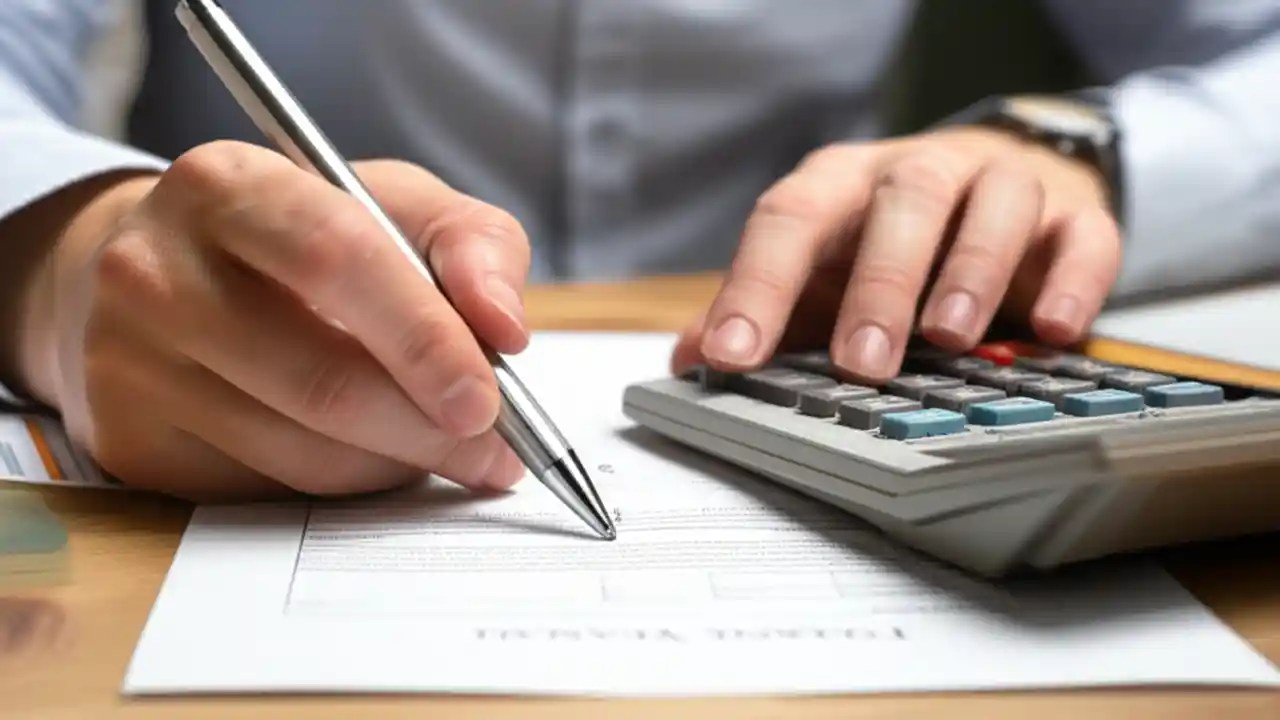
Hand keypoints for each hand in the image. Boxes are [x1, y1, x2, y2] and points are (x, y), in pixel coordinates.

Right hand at [18, 141, 531, 500]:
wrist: (159, 278)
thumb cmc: (300, 237)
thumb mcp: (391, 205)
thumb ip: (470, 244)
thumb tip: (506, 328)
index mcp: (228, 186)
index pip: (336, 259)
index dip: (423, 337)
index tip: (488, 397)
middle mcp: (156, 271)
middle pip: (320, 378)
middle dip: (430, 428)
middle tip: (495, 448)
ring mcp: (130, 365)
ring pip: (302, 453)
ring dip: (399, 463)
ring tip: (446, 445)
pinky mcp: (130, 445)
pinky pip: (271, 490)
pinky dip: (347, 484)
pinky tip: (372, 452)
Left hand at [674, 126, 1121, 381]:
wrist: (1000, 182)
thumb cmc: (895, 236)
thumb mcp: (821, 269)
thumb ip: (761, 310)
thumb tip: (690, 359)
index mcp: (843, 186)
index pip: (789, 219)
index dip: (756, 286)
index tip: (732, 356)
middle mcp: (919, 175)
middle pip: (901, 205)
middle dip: (878, 284)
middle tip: (862, 362)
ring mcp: (999, 188)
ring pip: (991, 207)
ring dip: (970, 270)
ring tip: (949, 336)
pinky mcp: (1073, 217)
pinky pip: (1082, 237)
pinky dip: (1072, 281)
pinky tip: (1051, 330)